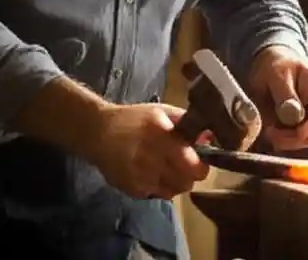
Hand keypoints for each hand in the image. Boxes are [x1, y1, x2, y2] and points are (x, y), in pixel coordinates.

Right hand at [84, 103, 209, 199]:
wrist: (97, 132)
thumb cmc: (133, 120)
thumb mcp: (160, 112)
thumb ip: (186, 123)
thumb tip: (210, 138)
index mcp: (160, 132)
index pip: (193, 163)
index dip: (201, 163)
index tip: (199, 159)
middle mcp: (150, 155)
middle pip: (188, 181)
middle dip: (191, 174)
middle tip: (185, 166)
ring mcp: (140, 175)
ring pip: (176, 191)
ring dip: (177, 182)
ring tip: (168, 169)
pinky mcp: (133, 188)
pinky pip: (160, 195)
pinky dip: (161, 187)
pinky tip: (152, 173)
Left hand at [247, 45, 307, 150]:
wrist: (274, 59)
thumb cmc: (276, 64)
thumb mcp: (277, 74)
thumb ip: (285, 94)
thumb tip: (294, 117)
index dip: (298, 134)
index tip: (272, 132)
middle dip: (289, 140)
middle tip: (267, 134)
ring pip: (302, 140)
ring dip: (284, 139)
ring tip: (266, 128)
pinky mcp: (302, 122)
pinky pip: (294, 137)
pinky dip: (281, 137)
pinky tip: (269, 128)